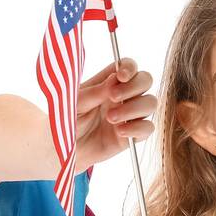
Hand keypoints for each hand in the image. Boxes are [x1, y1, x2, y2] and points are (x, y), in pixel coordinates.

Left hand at [71, 57, 155, 173]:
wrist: (65, 149)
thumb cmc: (66, 121)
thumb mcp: (76, 103)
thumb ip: (96, 91)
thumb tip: (116, 80)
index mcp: (108, 82)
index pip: (129, 66)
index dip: (130, 68)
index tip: (121, 77)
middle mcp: (123, 95)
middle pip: (145, 80)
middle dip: (134, 87)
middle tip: (113, 97)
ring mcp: (130, 115)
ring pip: (150, 103)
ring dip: (133, 108)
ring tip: (110, 118)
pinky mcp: (133, 134)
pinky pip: (148, 128)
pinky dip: (137, 128)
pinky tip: (119, 131)